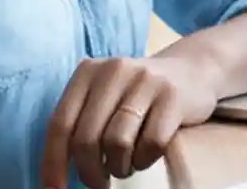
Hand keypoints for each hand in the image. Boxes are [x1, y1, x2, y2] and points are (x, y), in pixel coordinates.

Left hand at [40, 56, 220, 188]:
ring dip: (120, 167)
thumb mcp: (105, 95)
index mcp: (88, 71)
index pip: (59, 125)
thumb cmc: (138, 95)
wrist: (193, 69)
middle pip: (87, 139)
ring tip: (125, 167)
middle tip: (99, 184)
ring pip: (117, 144)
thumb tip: (55, 173)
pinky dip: (145, 160)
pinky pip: (151, 143)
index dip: (53, 164)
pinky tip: (147, 156)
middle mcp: (114, 70)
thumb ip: (81, 121)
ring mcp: (146, 80)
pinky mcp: (173, 95)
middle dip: (90, 173)